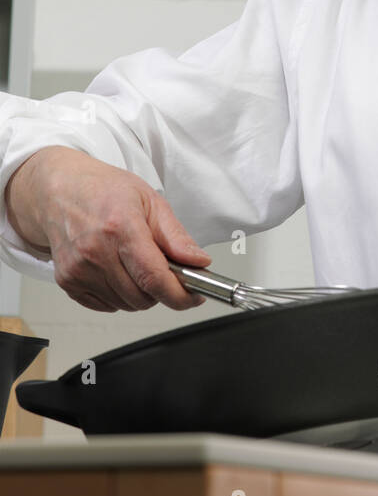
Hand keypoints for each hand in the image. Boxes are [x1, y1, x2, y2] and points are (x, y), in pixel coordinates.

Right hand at [4, 146, 211, 312]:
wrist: (60, 191)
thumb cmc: (104, 190)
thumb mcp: (151, 201)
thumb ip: (176, 236)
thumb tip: (198, 262)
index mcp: (120, 227)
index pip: (153, 277)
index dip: (179, 294)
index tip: (193, 297)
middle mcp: (95, 251)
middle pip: (141, 297)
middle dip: (162, 290)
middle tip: (165, 271)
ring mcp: (78, 269)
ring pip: (125, 305)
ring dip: (141, 294)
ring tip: (138, 264)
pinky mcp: (67, 281)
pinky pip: (105, 306)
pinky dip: (119, 296)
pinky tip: (119, 271)